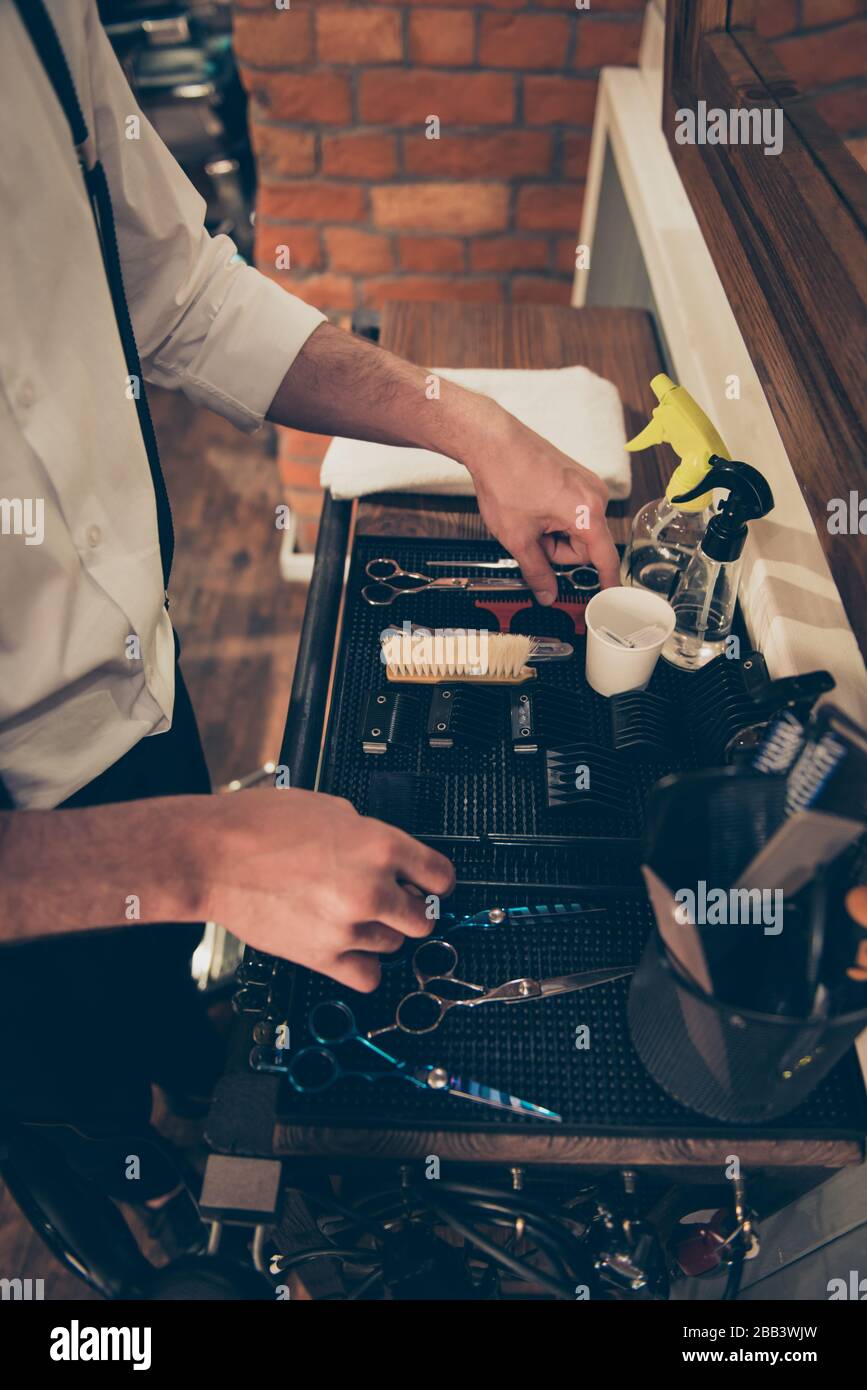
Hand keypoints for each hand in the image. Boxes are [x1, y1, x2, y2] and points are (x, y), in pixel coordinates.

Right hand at [199, 788, 454, 991]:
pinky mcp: (322, 956)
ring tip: (349, 914)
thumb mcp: (330, 809)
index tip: (431, 885)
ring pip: (394, 945)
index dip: (435, 881)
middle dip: (409, 909)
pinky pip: (368, 976)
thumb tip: (388, 854)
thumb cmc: (258, 825)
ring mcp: (348, 927)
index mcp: (379, 845)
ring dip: (380, 933)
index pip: (440, 876)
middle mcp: (371, 889)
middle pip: (423, 918)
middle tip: (389, 900)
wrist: (212, 856)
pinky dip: (362, 965)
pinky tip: (348, 947)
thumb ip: (368, 835)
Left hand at [465, 408, 620, 603]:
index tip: (613, 598)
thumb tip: (547, 594)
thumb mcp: (518, 537)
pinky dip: (553, 517)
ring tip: (529, 516)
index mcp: (587, 512)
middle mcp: (595, 496)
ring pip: (575, 529)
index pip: (605, 558)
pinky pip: (572, 511)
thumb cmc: (506, 479)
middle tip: (530, 534)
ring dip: (553, 532)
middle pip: (583, 545)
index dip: (607, 581)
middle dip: (556, 549)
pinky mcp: (577, 477)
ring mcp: (587, 484)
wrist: (493, 441)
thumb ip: (536, 571)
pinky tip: (533, 505)